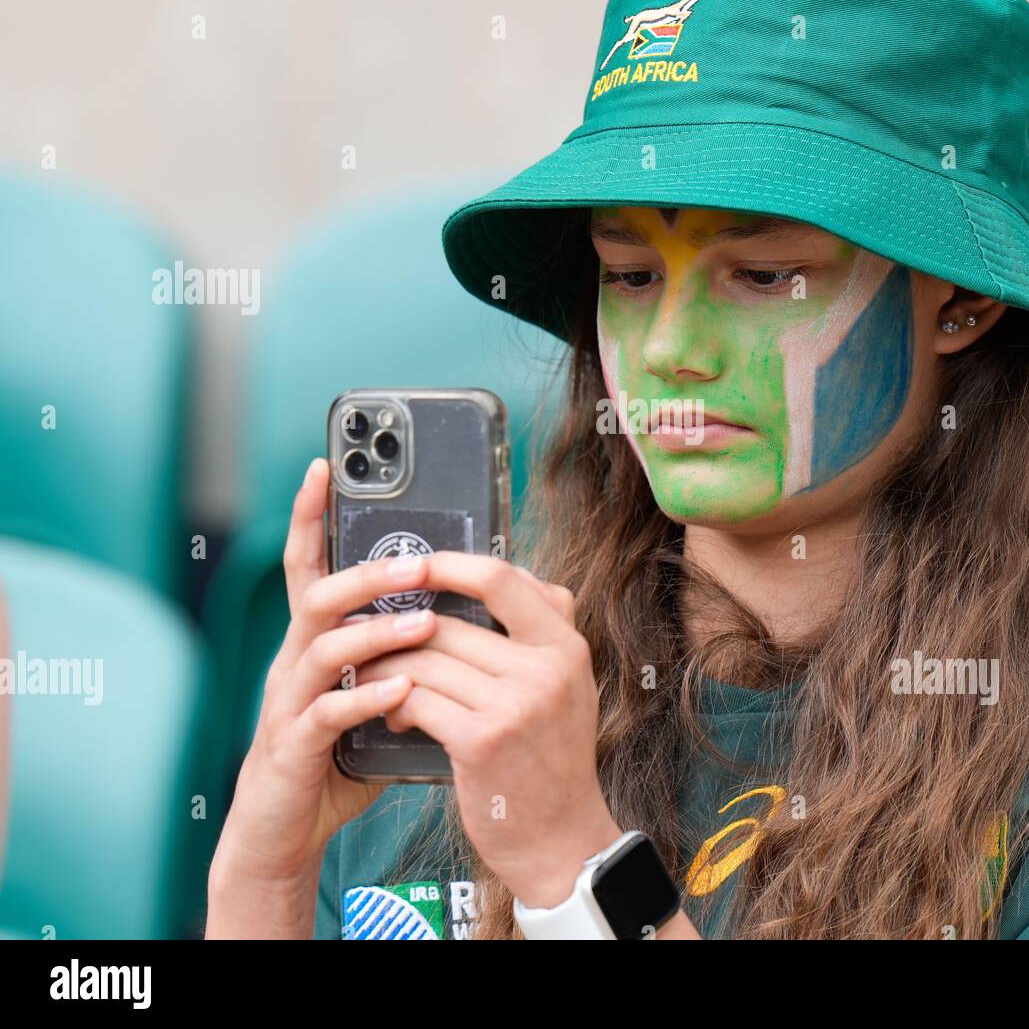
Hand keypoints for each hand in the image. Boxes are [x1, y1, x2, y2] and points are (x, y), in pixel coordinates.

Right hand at [212, 457, 448, 890]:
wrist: (285, 831)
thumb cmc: (340, 753)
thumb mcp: (376, 692)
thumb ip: (409, 654)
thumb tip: (474, 617)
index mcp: (316, 640)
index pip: (309, 565)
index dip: (309, 516)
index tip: (322, 466)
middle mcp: (294, 661)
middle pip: (317, 595)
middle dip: (366, 575)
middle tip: (416, 565)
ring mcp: (287, 702)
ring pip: (320, 647)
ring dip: (375, 632)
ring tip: (425, 624)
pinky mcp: (291, 747)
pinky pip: (326, 713)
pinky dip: (367, 697)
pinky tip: (404, 689)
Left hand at [354, 551, 622, 908]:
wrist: (562, 840)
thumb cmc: (552, 759)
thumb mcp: (567, 687)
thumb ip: (537, 636)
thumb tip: (483, 580)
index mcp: (566, 645)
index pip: (501, 578)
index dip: (450, 564)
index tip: (415, 564)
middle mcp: (546, 668)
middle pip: (450, 622)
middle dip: (400, 628)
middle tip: (371, 632)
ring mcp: (515, 705)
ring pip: (425, 660)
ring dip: (389, 668)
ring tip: (379, 679)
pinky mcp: (481, 740)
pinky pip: (417, 699)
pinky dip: (395, 703)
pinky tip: (395, 714)